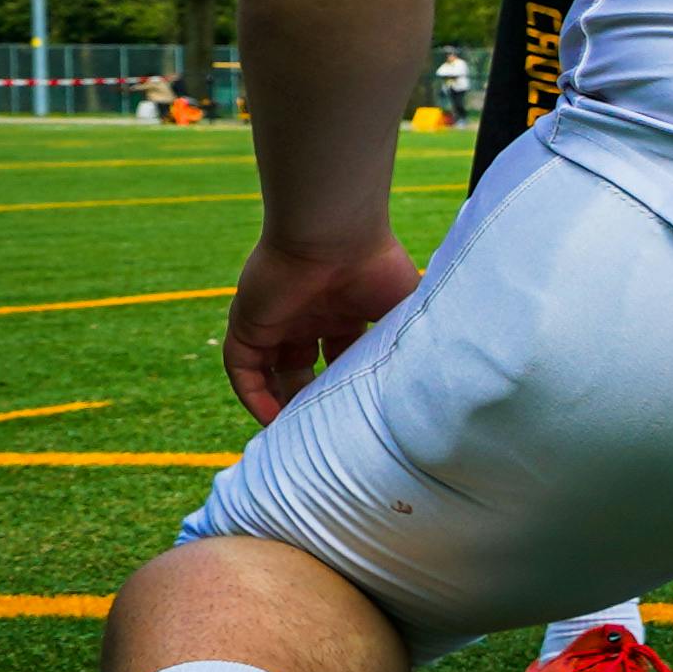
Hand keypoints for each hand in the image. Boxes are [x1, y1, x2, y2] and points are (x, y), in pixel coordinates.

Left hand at [220, 238, 420, 425]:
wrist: (334, 234)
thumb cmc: (377, 265)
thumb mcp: (404, 311)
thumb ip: (406, 343)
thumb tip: (430, 385)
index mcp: (341, 311)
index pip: (338, 356)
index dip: (344, 386)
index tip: (355, 414)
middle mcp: (306, 316)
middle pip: (301, 367)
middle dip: (310, 398)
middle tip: (323, 431)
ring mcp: (275, 320)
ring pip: (268, 370)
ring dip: (278, 402)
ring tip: (294, 437)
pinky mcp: (248, 324)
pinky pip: (242, 368)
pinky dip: (253, 395)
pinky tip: (271, 420)